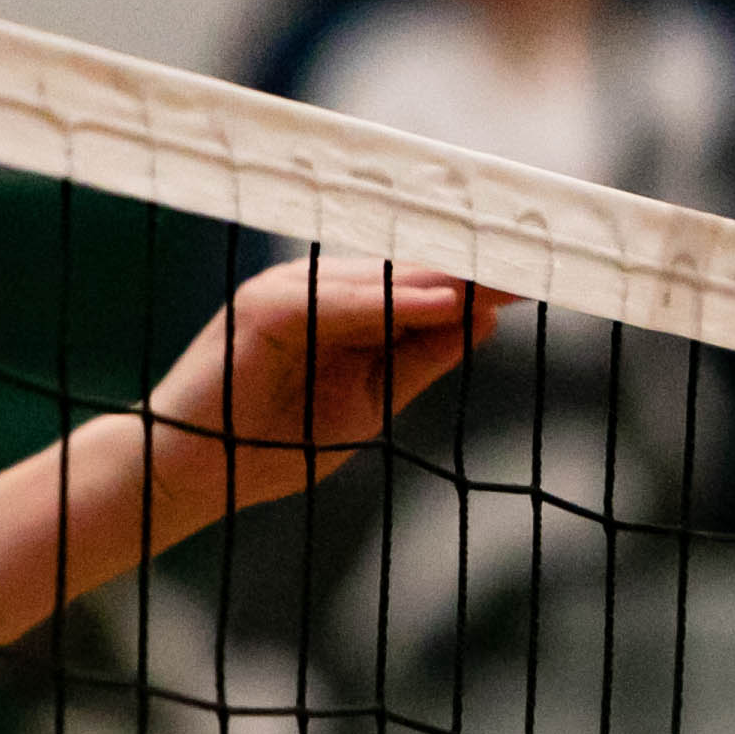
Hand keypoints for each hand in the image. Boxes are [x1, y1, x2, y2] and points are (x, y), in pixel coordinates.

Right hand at [142, 262, 505, 517]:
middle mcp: (315, 286)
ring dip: (444, 278)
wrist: (193, 475)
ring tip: (506, 277)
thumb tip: (483, 319)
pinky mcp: (263, 310)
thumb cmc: (275, 443)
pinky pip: (336, 301)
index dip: (474, 273)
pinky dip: (389, 302)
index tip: (538, 268)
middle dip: (471, 265)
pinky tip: (441, 303)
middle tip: (541, 257)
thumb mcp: (369, 402)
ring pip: (379, 278)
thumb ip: (418, 359)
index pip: (417, 280)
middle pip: (407, 267)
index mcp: (340, 304)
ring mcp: (286, 291)